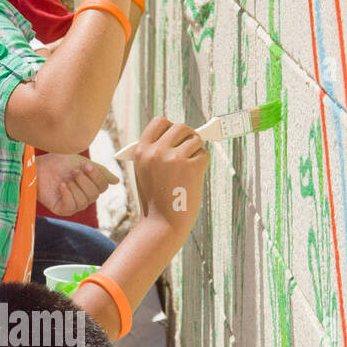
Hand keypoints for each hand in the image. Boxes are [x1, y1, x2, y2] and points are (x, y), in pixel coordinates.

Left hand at [36, 151, 117, 215]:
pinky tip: (61, 186)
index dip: (96, 176)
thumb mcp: (81, 162)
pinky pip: (71, 205)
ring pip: (84, 201)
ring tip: (65, 179)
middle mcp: (84, 197)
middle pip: (95, 194)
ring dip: (74, 186)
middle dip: (84, 181)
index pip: (103, 186)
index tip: (85, 165)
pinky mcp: (62, 210)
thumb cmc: (59, 163)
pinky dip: (67, 193)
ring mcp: (74, 205)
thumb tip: (117, 181)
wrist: (39, 167)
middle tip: (72, 172)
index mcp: (90, 186)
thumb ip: (100, 171)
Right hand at [131, 117, 208, 243]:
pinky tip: (193, 178)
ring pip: (195, 140)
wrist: (161, 225)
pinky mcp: (191, 168)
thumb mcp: (145, 172)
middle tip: (188, 152)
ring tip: (188, 170)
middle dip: (188, 137)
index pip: (160, 121)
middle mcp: (156, 151)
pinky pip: (204, 154)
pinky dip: (203, 164)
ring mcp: (174, 159)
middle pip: (181, 127)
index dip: (171, 128)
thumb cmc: (156, 200)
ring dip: (196, 152)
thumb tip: (183, 134)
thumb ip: (156, 152)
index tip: (175, 139)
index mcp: (141, 151)